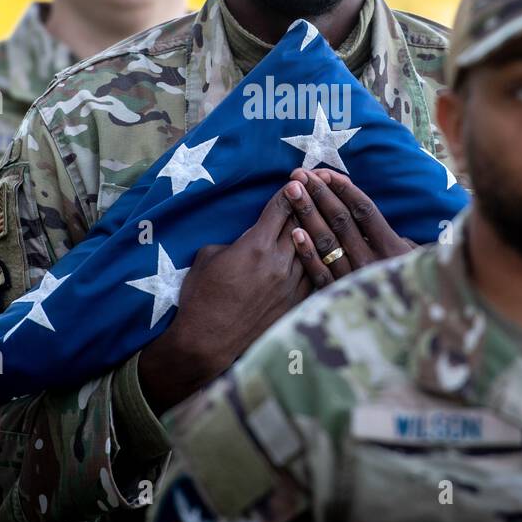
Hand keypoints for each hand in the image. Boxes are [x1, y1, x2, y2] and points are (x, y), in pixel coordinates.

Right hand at [137, 187, 311, 414]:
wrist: (207, 341)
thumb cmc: (201, 296)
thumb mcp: (208, 256)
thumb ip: (235, 241)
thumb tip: (248, 241)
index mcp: (256, 245)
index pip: (280, 208)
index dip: (289, 191)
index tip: (296, 180)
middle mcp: (279, 261)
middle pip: (301, 223)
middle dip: (305, 205)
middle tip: (313, 191)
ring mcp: (291, 284)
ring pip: (312, 248)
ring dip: (314, 231)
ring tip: (321, 219)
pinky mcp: (296, 302)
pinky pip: (314, 274)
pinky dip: (316, 260)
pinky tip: (319, 253)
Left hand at [284, 168, 415, 288]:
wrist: (410, 333)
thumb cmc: (413, 288)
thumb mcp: (415, 262)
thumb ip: (400, 242)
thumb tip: (386, 224)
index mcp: (392, 248)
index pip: (364, 210)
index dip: (343, 189)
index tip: (325, 172)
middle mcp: (373, 262)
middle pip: (341, 220)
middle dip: (319, 194)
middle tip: (299, 174)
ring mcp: (354, 279)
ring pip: (327, 241)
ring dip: (308, 214)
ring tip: (292, 192)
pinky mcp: (338, 297)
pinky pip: (320, 272)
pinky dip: (307, 252)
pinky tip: (294, 231)